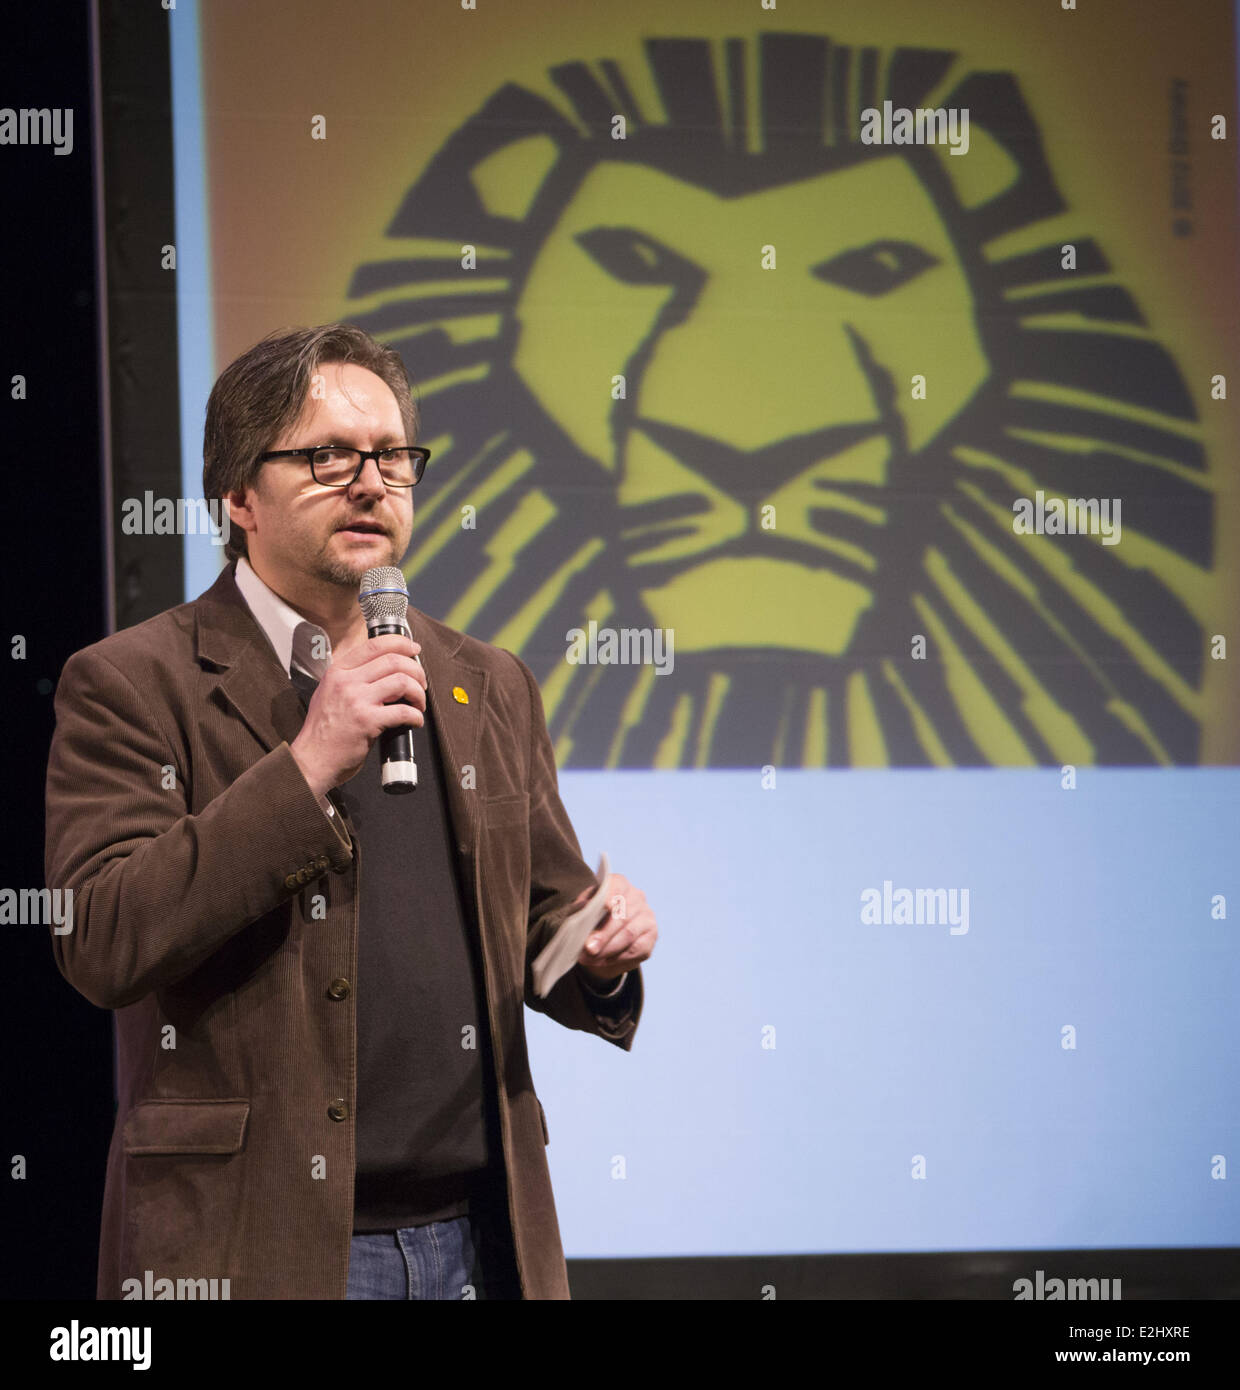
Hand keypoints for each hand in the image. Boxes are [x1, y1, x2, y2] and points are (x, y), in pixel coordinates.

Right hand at [289, 632, 426, 798]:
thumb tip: (382, 670)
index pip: (374, 645)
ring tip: (419, 704)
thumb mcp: (328, 693)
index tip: (414, 649)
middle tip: (421, 683)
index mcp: (338, 672)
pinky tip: (415, 721)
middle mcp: (346, 681)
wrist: (312, 759)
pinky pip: (403, 711)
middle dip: (416, 671)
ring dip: (418, 692)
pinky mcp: (367, 721)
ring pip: (402, 681)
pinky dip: (416, 716)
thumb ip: (350, 678)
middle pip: (393, 661)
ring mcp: (357, 700)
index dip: (400, 643)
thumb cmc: (322, 731)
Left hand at [575, 873, 656, 982]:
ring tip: (590, 958)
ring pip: (628, 934)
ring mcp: (647, 917)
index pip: (618, 885)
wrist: (602, 937)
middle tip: (588, 948)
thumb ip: (580, 909)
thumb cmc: (590, 918)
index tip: (606, 906)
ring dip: (608, 949)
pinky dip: (616, 957)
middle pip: (622, 915)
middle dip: (604, 934)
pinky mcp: (651, 937)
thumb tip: (583, 908)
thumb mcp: (580, 910)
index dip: (612, 895)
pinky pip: (635, 949)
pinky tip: (602, 961)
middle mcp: (637, 897)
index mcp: (620, 884)